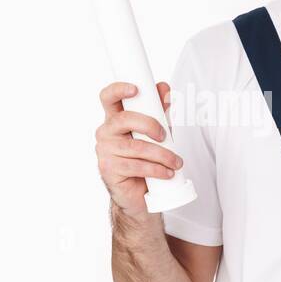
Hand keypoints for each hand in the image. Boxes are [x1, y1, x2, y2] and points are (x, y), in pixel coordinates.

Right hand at [95, 81, 183, 219]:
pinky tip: (166, 173)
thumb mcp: (157, 132)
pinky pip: (135, 166)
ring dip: (161, 154)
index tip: (135, 90)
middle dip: (149, 125)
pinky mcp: (108, 169)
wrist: (139, 192)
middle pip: (124, 119)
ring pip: (135, 147)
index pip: (108, 97)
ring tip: (176, 162)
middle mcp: (106, 132)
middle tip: (165, 136)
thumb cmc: (146, 158)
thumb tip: (165, 88)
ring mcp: (105, 150)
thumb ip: (160, 111)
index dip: (118, 89)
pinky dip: (156, 169)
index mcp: (115, 118)